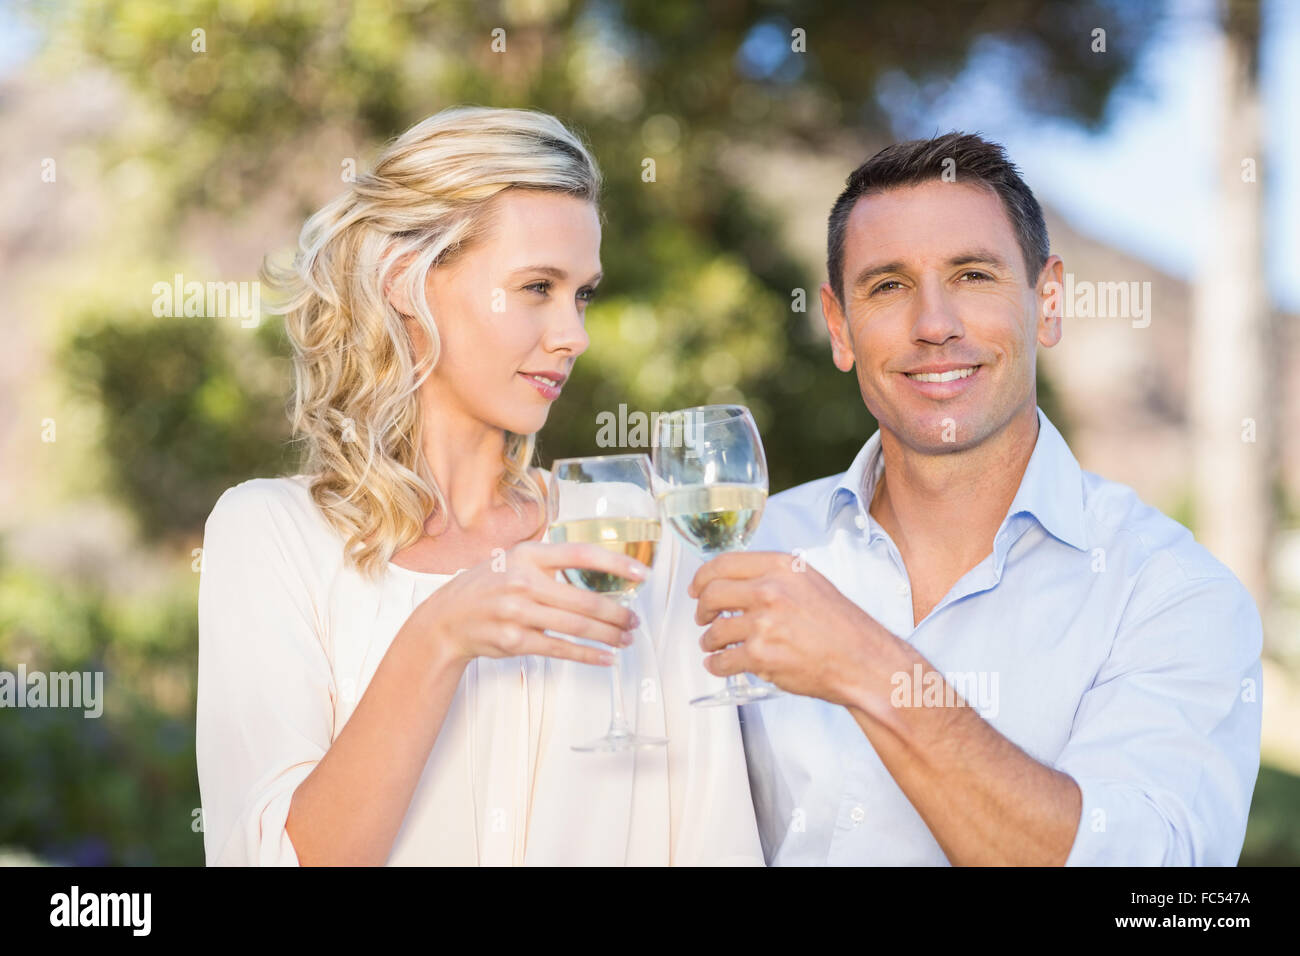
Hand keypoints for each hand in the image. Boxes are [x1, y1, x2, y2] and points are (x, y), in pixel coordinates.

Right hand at [422, 541, 647, 667]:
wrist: (446, 619)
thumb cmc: (487, 587)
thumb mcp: (513, 561)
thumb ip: (549, 563)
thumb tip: (599, 571)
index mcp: (527, 555)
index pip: (581, 554)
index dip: (615, 562)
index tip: (642, 573)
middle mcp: (523, 582)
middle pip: (584, 599)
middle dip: (617, 613)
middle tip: (635, 620)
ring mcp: (518, 612)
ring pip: (576, 626)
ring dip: (608, 635)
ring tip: (626, 639)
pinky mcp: (515, 641)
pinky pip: (561, 649)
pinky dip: (588, 655)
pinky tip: (605, 657)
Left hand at [689, 551, 899, 708]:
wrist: (862, 660)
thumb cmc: (841, 626)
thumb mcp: (810, 582)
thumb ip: (774, 577)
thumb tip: (738, 581)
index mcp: (781, 567)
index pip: (723, 564)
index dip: (702, 578)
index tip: (696, 589)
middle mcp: (770, 590)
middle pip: (712, 594)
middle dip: (702, 610)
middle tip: (704, 619)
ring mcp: (763, 623)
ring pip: (714, 631)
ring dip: (709, 641)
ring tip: (716, 646)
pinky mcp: (760, 656)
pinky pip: (722, 661)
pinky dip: (716, 665)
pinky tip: (721, 664)